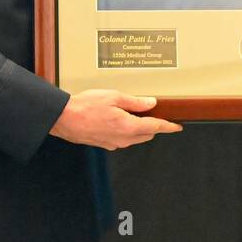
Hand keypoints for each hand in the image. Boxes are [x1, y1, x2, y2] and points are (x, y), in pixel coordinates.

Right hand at [49, 89, 182, 149]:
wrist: (64, 119)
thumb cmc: (86, 106)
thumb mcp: (114, 97)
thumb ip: (134, 102)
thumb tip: (150, 103)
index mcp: (128, 126)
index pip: (155, 127)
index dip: (168, 127)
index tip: (177, 127)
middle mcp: (123, 138)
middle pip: (147, 134)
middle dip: (154, 126)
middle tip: (155, 114)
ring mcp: (113, 143)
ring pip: (135, 138)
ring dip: (140, 129)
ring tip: (137, 115)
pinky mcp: (105, 144)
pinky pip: (123, 140)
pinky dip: (128, 131)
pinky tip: (121, 121)